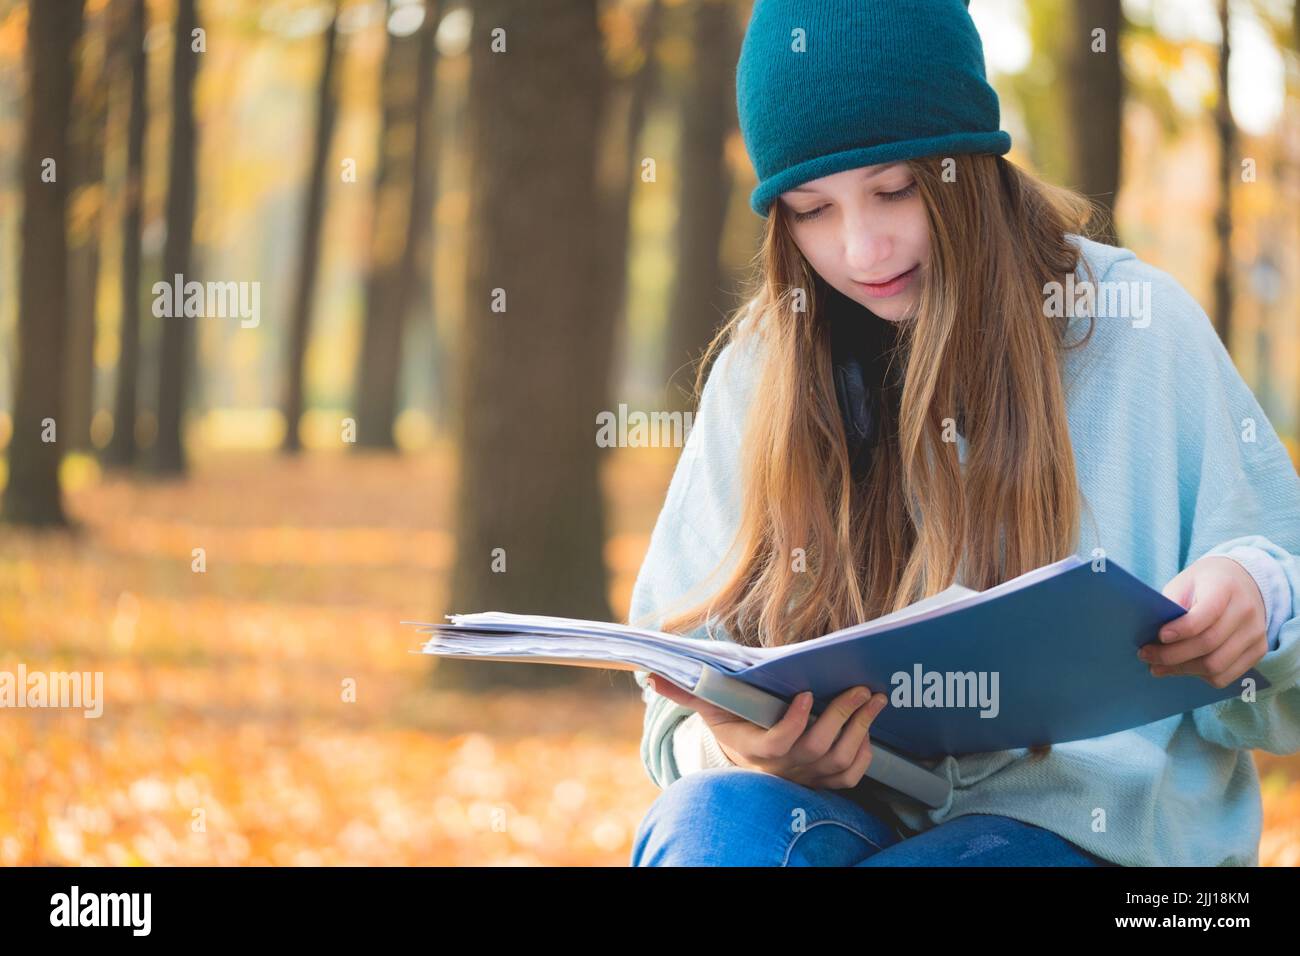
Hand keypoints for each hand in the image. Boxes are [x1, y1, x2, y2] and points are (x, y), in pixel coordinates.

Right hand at [645, 673, 887, 789]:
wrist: (750, 753)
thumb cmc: (732, 720)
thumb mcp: (708, 705)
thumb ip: (686, 690)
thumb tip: (650, 675)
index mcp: (754, 748)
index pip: (777, 742)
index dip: (793, 722)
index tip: (805, 693)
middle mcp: (782, 767)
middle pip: (817, 748)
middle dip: (841, 717)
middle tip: (859, 688)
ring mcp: (806, 776)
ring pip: (839, 759)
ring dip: (861, 728)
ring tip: (873, 698)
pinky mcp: (825, 780)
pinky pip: (851, 774)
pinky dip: (864, 753)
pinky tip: (869, 727)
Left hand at [1145, 556, 1268, 688]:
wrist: (1242, 580)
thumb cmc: (1204, 583)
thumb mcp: (1184, 582)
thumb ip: (1171, 604)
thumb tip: (1151, 636)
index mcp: (1225, 587)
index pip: (1206, 614)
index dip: (1181, 630)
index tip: (1158, 637)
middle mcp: (1246, 611)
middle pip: (1208, 644)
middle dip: (1172, 655)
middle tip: (1146, 656)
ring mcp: (1255, 633)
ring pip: (1217, 665)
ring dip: (1182, 670)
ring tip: (1158, 667)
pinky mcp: (1258, 650)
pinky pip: (1227, 675)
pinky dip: (1200, 676)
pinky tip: (1183, 668)